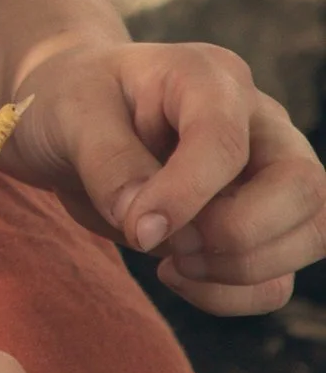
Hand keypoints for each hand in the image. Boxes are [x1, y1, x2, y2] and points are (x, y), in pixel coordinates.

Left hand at [7, 37, 325, 315]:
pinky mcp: (258, 223)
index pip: (227, 141)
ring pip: (313, 233)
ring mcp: (268, 174)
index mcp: (208, 76)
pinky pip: (278, 277)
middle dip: (239, 235)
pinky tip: (176, 274)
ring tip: (173, 263)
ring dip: (244, 269)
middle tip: (169, 243)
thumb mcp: (71, 115)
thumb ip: (108, 163)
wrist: (71, 120)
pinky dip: (233, 295)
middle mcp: (257, 122)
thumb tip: (149, 226)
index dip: (187, 194)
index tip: (137, 226)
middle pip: (304, 186)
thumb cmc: (73, 103)